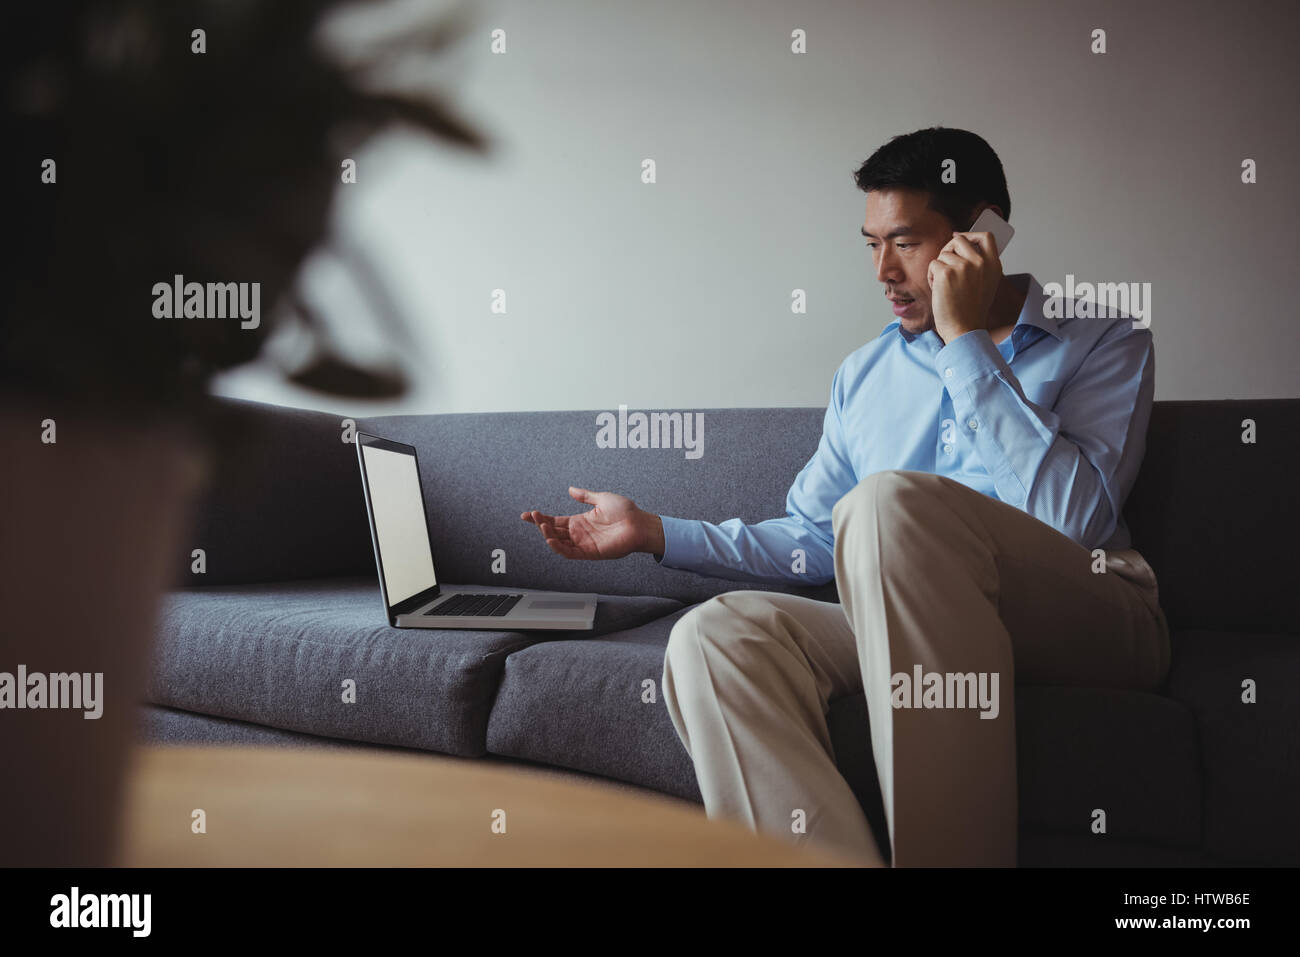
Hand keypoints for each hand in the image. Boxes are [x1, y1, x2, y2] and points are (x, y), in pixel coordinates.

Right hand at [520, 487, 661, 559]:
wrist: (640, 523)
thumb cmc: (626, 511)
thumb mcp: (601, 498)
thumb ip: (585, 496)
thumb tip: (570, 489)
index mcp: (580, 521)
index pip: (555, 521)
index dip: (540, 518)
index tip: (526, 514)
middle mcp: (579, 533)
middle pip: (553, 531)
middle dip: (540, 525)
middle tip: (533, 516)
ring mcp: (584, 544)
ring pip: (559, 543)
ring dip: (548, 535)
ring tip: (542, 526)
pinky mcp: (590, 553)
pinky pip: (570, 553)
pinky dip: (558, 548)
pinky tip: (550, 539)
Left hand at [926, 230, 1001, 342]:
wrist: (964, 329)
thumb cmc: (971, 310)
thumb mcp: (986, 284)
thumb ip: (980, 264)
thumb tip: (962, 243)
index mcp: (993, 265)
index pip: (986, 236)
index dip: (970, 235)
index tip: (959, 238)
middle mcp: (981, 262)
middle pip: (959, 240)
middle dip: (948, 249)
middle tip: (944, 266)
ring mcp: (964, 266)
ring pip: (943, 254)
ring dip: (939, 268)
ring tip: (945, 286)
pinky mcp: (946, 272)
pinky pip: (933, 264)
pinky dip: (931, 277)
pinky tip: (938, 290)